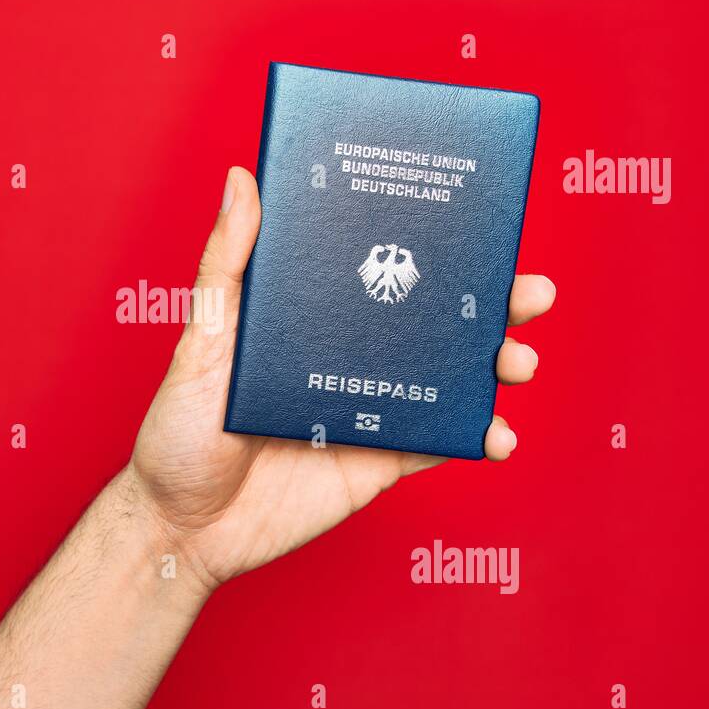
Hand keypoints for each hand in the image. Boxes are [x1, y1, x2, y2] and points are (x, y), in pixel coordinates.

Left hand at [129, 167, 555, 589]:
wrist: (182, 529)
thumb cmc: (178, 431)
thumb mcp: (200, 341)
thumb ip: (227, 266)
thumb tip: (242, 178)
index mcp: (311, 318)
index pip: (380, 268)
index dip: (431, 246)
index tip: (477, 222)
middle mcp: (346, 357)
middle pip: (430, 320)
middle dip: (489, 303)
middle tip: (530, 292)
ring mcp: (368, 409)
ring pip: (446, 377)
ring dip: (493, 365)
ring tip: (518, 360)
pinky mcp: (377, 463)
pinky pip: (437, 443)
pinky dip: (476, 436)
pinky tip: (498, 432)